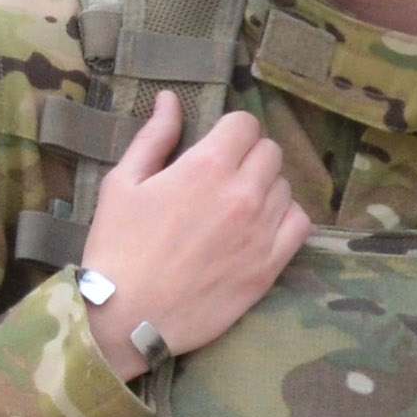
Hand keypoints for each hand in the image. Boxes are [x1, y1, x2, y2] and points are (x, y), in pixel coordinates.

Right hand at [72, 91, 304, 375]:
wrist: (127, 317)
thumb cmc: (117, 247)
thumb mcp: (123, 183)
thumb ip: (154, 137)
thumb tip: (170, 99)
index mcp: (207, 166)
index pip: (245, 124)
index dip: (229, 130)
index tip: (215, 146)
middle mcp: (244, 193)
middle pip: (269, 152)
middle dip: (247, 156)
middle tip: (223, 176)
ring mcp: (262, 231)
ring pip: (284, 186)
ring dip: (265, 187)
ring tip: (237, 205)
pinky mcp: (270, 266)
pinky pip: (299, 224)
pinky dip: (285, 218)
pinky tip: (260, 226)